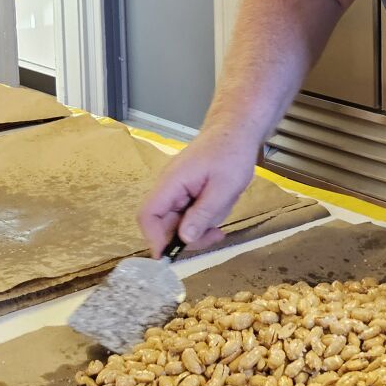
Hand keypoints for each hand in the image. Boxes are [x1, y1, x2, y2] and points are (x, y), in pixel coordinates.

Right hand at [137, 128, 258, 255]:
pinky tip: (221, 208)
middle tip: (214, 236)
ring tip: (223, 212)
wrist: (237, 129)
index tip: (171, 256)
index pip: (148, 215)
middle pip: (163, 223)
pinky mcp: (187, 190)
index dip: (155, 238)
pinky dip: (203, 217)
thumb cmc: (232, 153)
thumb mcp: (224, 187)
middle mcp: (169, 187)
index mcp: (171, 182)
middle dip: (186, 236)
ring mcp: (177, 188)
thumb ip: (203, 213)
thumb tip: (184, 239)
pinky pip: (189, 212)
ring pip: (178, 220)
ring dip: (199, 225)